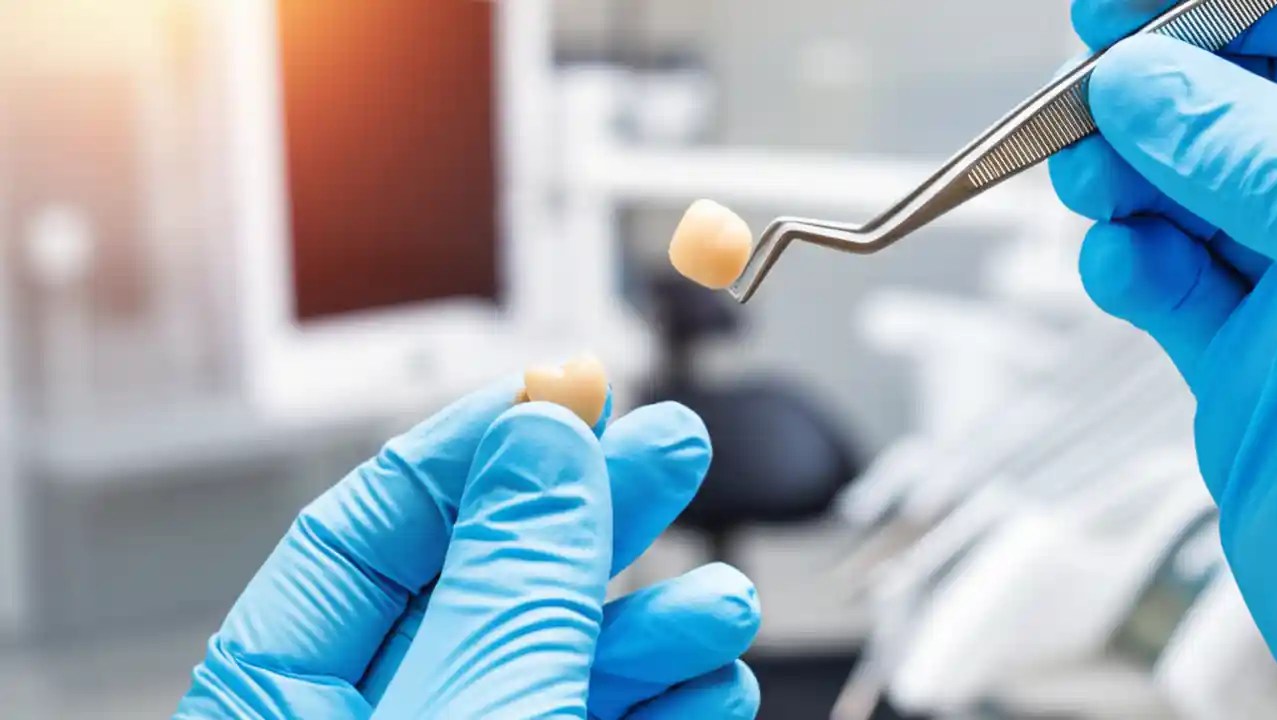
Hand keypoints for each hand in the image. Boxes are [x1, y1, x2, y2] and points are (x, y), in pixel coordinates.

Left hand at [174, 379, 760, 717]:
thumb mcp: (473, 711)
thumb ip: (508, 579)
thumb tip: (541, 438)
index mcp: (282, 703)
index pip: (364, 532)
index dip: (471, 450)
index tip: (563, 395)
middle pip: (479, 586)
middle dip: (589, 517)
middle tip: (672, 449)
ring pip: (550, 667)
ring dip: (650, 627)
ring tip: (722, 599)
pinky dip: (661, 706)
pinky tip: (706, 678)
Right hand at [1049, 2, 1276, 655]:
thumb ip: (1242, 159)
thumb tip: (1149, 89)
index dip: (1209, 20)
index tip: (1119, 11)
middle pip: (1228, 120)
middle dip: (1146, 103)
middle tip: (1082, 95)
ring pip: (1185, 199)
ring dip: (1121, 186)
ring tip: (1092, 189)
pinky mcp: (1239, 356)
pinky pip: (1166, 287)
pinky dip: (1127, 271)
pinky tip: (1123, 270)